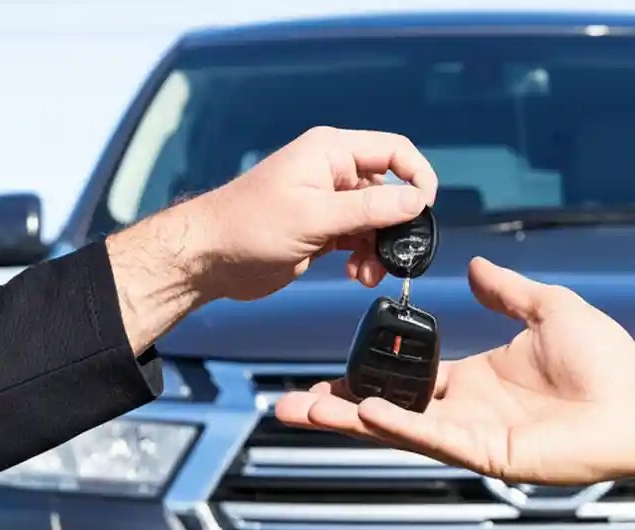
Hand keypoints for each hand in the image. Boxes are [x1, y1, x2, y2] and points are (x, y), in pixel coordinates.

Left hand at [106, 126, 437, 353]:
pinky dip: (364, 258)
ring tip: (367, 273)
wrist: (210, 258)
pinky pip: (359, 239)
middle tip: (394, 256)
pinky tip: (355, 274)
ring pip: (377, 220)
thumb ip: (370, 208)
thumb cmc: (249, 227)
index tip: (425, 211)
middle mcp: (333, 171)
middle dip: (396, 225)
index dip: (417, 177)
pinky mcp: (322, 228)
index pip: (394, 151)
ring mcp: (328, 201)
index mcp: (331, 152)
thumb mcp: (316, 217)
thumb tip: (417, 200)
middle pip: (390, 190)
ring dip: (379, 248)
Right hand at [275, 258, 634, 485]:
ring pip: (402, 429)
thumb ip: (507, 290)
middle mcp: (468, 410)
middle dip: (340, 409)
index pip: (407, 380)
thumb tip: (479, 266)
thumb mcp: (547, 308)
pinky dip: (402, 427)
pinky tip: (367, 413)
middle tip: (290, 404)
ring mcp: (476, 435)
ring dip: (353, 421)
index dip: (368, 379)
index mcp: (475, 379)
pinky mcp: (493, 454)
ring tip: (305, 411)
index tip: (327, 374)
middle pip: (390, 410)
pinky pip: (438, 438)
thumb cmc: (607, 358)